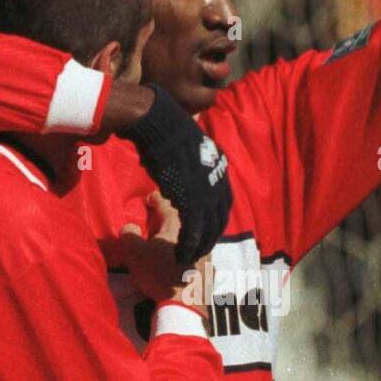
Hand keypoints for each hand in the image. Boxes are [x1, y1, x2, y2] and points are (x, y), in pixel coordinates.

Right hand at [117, 87, 231, 263]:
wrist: (157, 122)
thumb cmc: (164, 132)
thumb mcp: (185, 150)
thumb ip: (189, 166)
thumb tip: (181, 172)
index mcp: (219, 167)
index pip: (223, 202)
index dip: (214, 220)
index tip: (204, 232)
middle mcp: (218, 179)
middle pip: (219, 218)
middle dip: (209, 237)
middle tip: (198, 252)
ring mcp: (207, 189)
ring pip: (208, 227)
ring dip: (199, 246)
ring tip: (188, 259)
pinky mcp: (192, 197)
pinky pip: (194, 228)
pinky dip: (188, 243)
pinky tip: (181, 253)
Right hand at [120, 194, 212, 322]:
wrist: (185, 305)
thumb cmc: (159, 274)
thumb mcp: (135, 253)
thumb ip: (129, 235)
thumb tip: (129, 227)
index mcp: (178, 223)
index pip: (164, 201)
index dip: (152, 199)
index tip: (145, 202)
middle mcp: (197, 233)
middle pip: (180, 220)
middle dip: (166, 221)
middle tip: (153, 226)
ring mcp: (207, 252)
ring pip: (191, 239)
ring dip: (179, 240)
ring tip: (167, 248)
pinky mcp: (210, 271)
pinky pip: (198, 258)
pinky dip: (188, 258)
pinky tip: (181, 266)